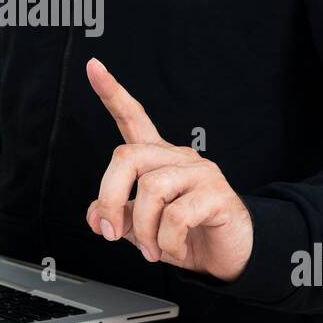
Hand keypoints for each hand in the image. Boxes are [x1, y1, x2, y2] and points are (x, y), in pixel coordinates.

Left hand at [84, 58, 252, 281]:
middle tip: (111, 232)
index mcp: (157, 159)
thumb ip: (116, 216)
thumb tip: (95, 217)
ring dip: (143, 231)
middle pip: (127, 156)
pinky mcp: (216, 194)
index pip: (133, 118)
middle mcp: (178, 157)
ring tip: (153, 250)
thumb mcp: (141, 227)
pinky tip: (175, 249)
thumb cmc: (186, 234)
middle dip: (110, 198)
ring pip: (151, 190)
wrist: (228, 255)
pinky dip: (166, 242)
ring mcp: (200, 173)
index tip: (93, 67)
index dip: (112, 93)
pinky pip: (175, 217)